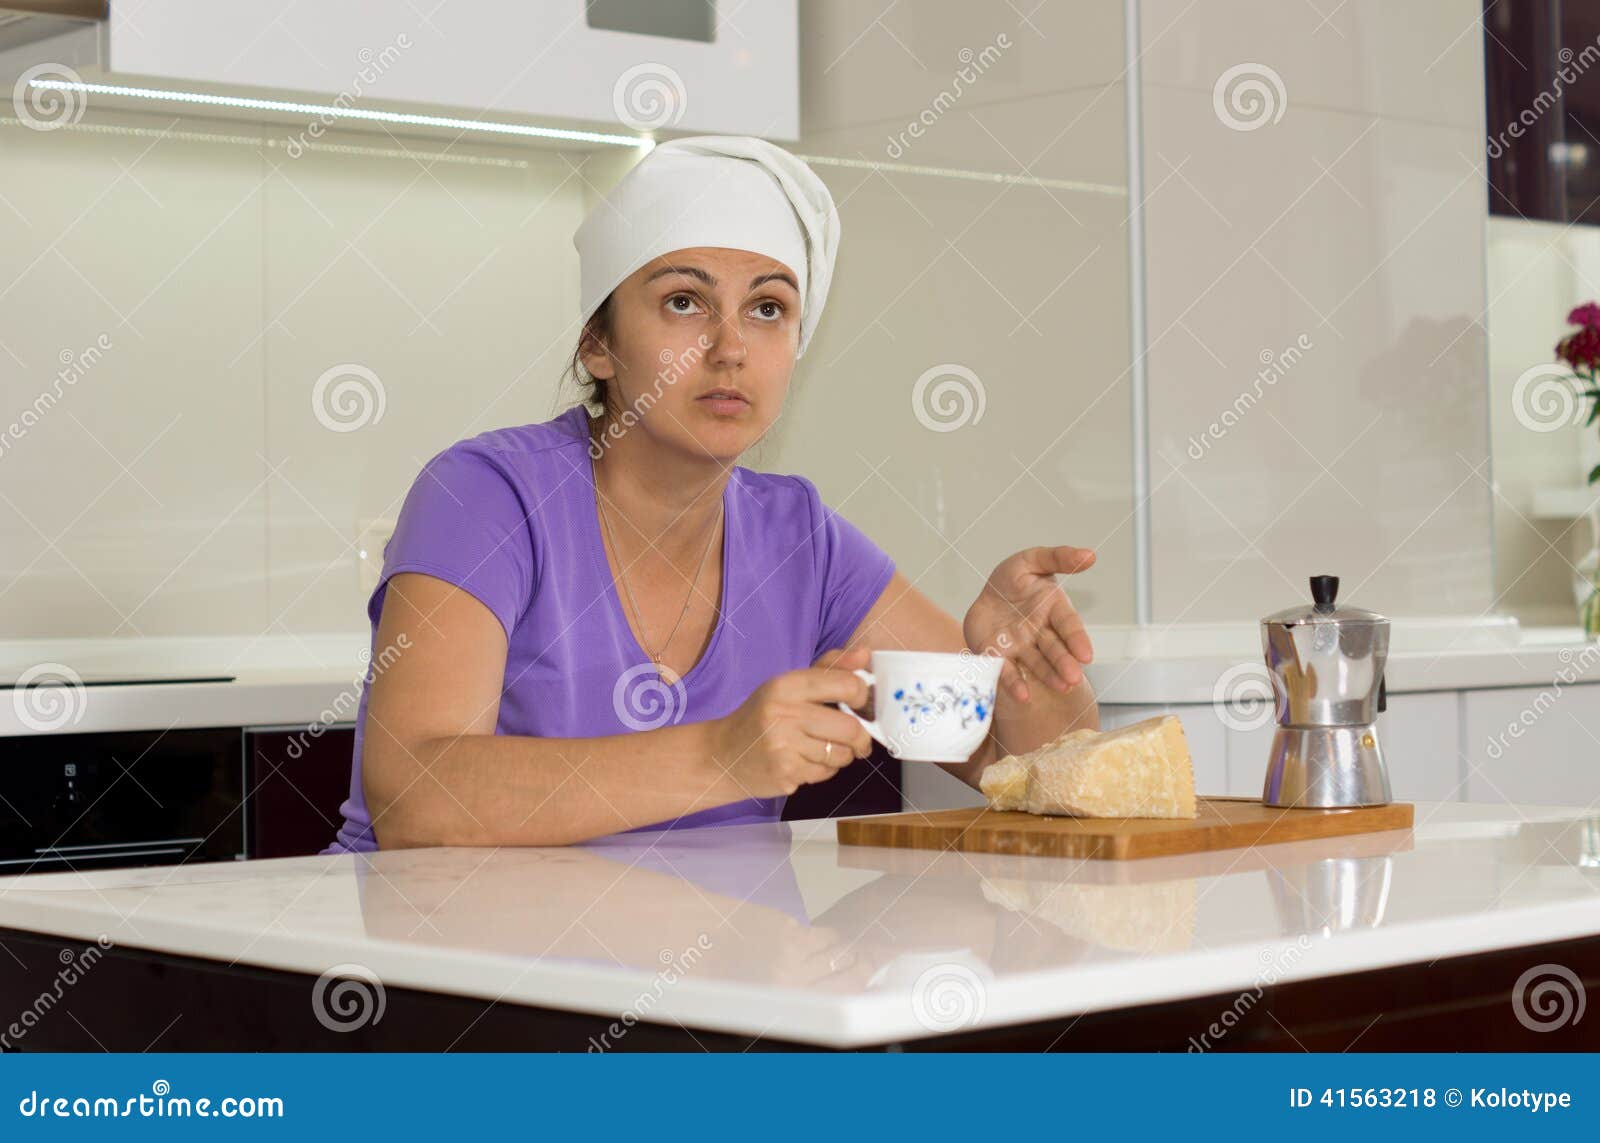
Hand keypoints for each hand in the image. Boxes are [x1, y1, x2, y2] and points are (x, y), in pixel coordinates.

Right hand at [705, 646, 873, 797]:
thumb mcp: (788, 685)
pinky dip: (825, 770)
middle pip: (850, 728)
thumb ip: (829, 668)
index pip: (846, 685)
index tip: (861, 704)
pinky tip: (807, 762)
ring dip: (842, 755)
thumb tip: (864, 654)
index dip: (863, 696)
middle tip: (858, 740)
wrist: (722, 754)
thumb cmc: (762, 717)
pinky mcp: (785, 773)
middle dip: (861, 738)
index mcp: (786, 685)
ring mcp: (783, 746)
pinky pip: (826, 773)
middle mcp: (783, 713)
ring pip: (841, 754)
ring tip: (823, 749)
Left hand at [963, 545, 1095, 701]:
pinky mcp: (1000, 655)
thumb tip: (1090, 555)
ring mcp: (1021, 646)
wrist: (987, 597)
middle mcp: (1040, 631)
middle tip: (1074, 679)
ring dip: (1048, 676)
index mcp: (1052, 608)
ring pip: (1037, 663)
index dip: (1077, 639)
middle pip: (1055, 649)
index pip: (1068, 625)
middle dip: (1064, 663)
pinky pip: (1007, 670)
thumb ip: (1059, 557)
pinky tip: (1023, 695)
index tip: (1087, 655)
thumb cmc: (1013, 578)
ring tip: (1060, 688)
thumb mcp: (1033, 559)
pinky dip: (1015, 683)